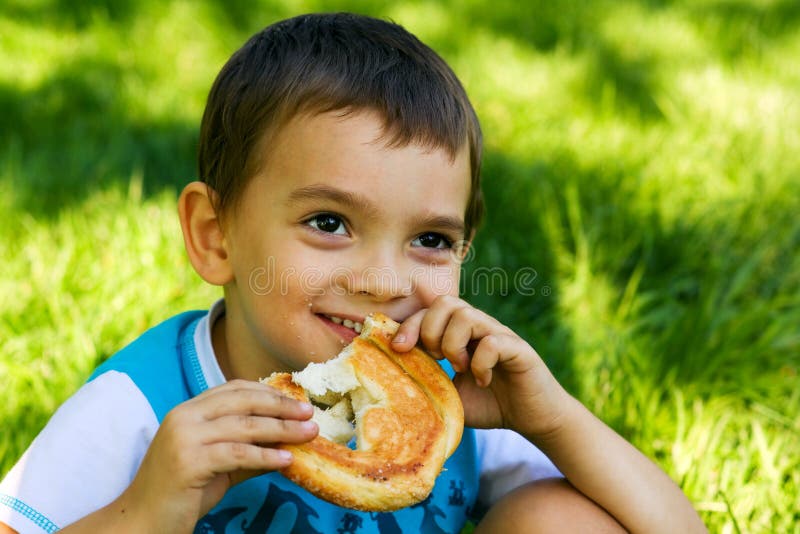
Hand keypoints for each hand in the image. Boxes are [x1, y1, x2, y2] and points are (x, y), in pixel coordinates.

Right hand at [116, 380, 317, 532]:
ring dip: (282, 429)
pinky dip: (266, 455)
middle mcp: (185, 416)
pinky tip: (286, 460)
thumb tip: (289, 443)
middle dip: (282, 406)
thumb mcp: (220, 465)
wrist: (142, 522)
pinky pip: (237, 453)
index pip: (235, 389)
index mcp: (189, 410)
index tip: (297, 401)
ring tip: (308, 434)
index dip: (269, 392)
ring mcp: (184, 437)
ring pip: (244, 425)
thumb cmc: (181, 493)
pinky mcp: (188, 462)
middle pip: (244, 401)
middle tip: (310, 413)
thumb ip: (250, 450)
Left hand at [391, 296, 569, 438]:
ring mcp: (499, 335)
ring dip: (453, 344)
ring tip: (459, 369)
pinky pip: (493, 342)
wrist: (532, 418)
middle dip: (430, 330)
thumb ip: (428, 382)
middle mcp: (479, 327)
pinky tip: (483, 381)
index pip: (429, 311)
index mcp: (460, 334)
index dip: (409, 325)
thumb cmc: (490, 404)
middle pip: (446, 302)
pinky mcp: (519, 349)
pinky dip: (480, 363)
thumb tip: (392, 381)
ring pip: (467, 316)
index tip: (399, 349)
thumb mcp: (450, 396)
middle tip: (436, 359)